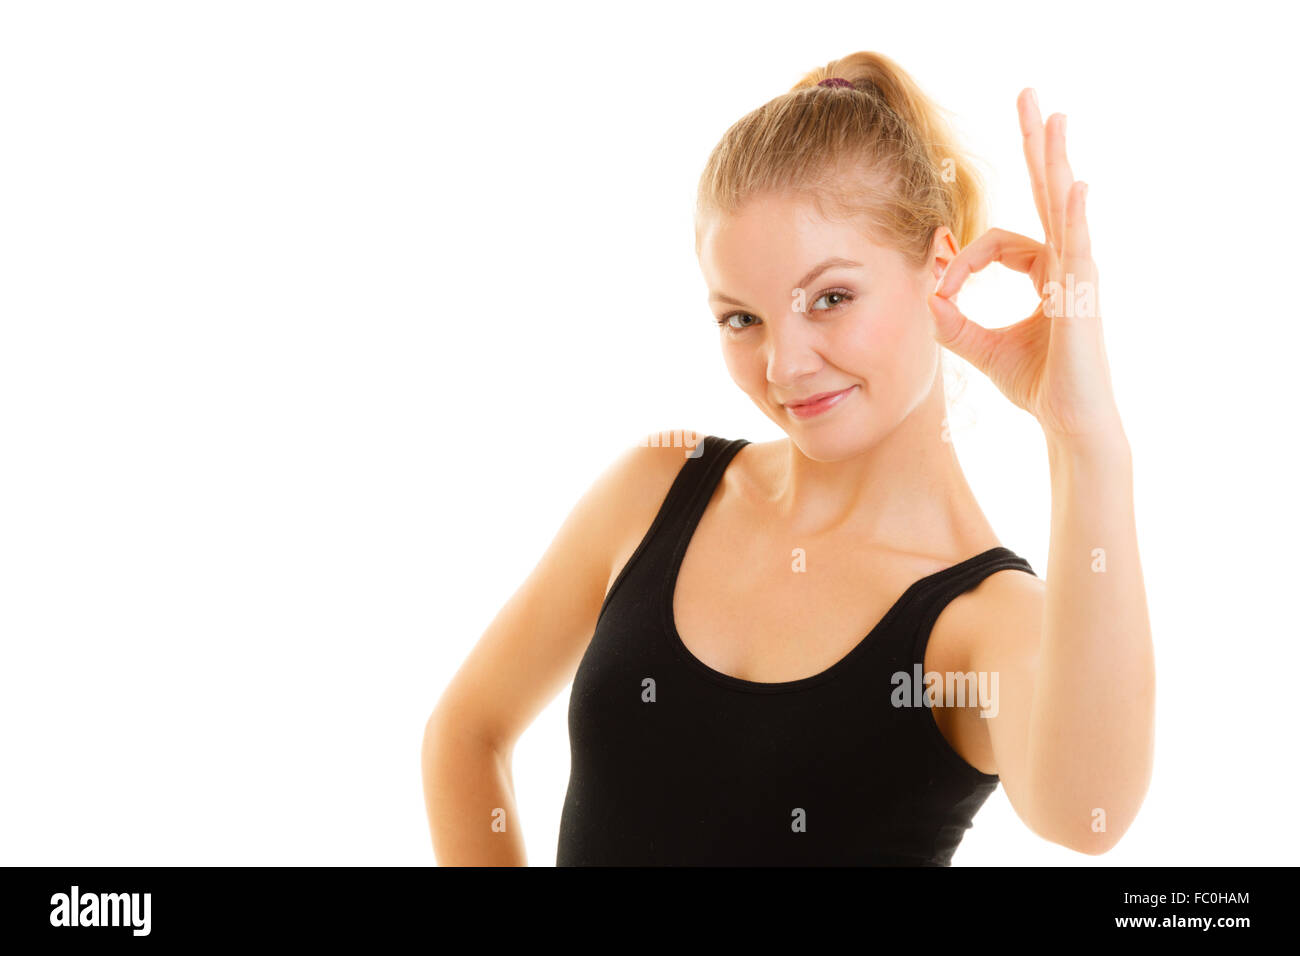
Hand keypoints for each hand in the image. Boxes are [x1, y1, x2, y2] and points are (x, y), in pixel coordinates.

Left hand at [927, 89, 1122, 442]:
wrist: (1068, 422)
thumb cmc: (1037, 385)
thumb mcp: (982, 349)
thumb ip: (954, 323)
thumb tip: (926, 299)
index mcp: (1045, 273)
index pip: (998, 243)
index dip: (962, 262)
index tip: (940, 291)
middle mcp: (1066, 265)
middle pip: (1046, 193)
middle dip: (1036, 146)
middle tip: (1028, 97)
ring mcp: (1078, 274)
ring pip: (1062, 205)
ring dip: (1055, 159)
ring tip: (1052, 116)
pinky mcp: (1082, 294)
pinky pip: (1078, 245)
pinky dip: (1076, 215)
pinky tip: (1074, 186)